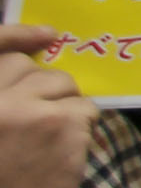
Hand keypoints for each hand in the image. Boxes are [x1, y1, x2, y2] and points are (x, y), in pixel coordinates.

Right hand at [0, 28, 87, 187]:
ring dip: (65, 109)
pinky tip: (67, 152)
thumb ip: (2, 105)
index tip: (46, 35)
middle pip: (33, 69)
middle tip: (43, 122)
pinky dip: (82, 127)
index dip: (18, 35)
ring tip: (52, 142)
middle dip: (44, 89)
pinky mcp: (60, 126)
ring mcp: (27, 110)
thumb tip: (31, 69)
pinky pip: (84, 110)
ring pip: (64, 87)